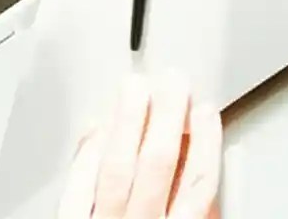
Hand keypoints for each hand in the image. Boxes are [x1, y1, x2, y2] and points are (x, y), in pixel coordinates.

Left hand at [58, 74, 222, 218]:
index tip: (206, 111)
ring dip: (128, 121)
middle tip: (174, 82)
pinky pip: (78, 187)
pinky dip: (87, 154)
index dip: (205, 141)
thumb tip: (209, 187)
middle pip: (158, 163)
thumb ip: (198, 215)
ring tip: (135, 88)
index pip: (197, 182)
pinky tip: (97, 127)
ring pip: (117, 167)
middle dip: (168, 116)